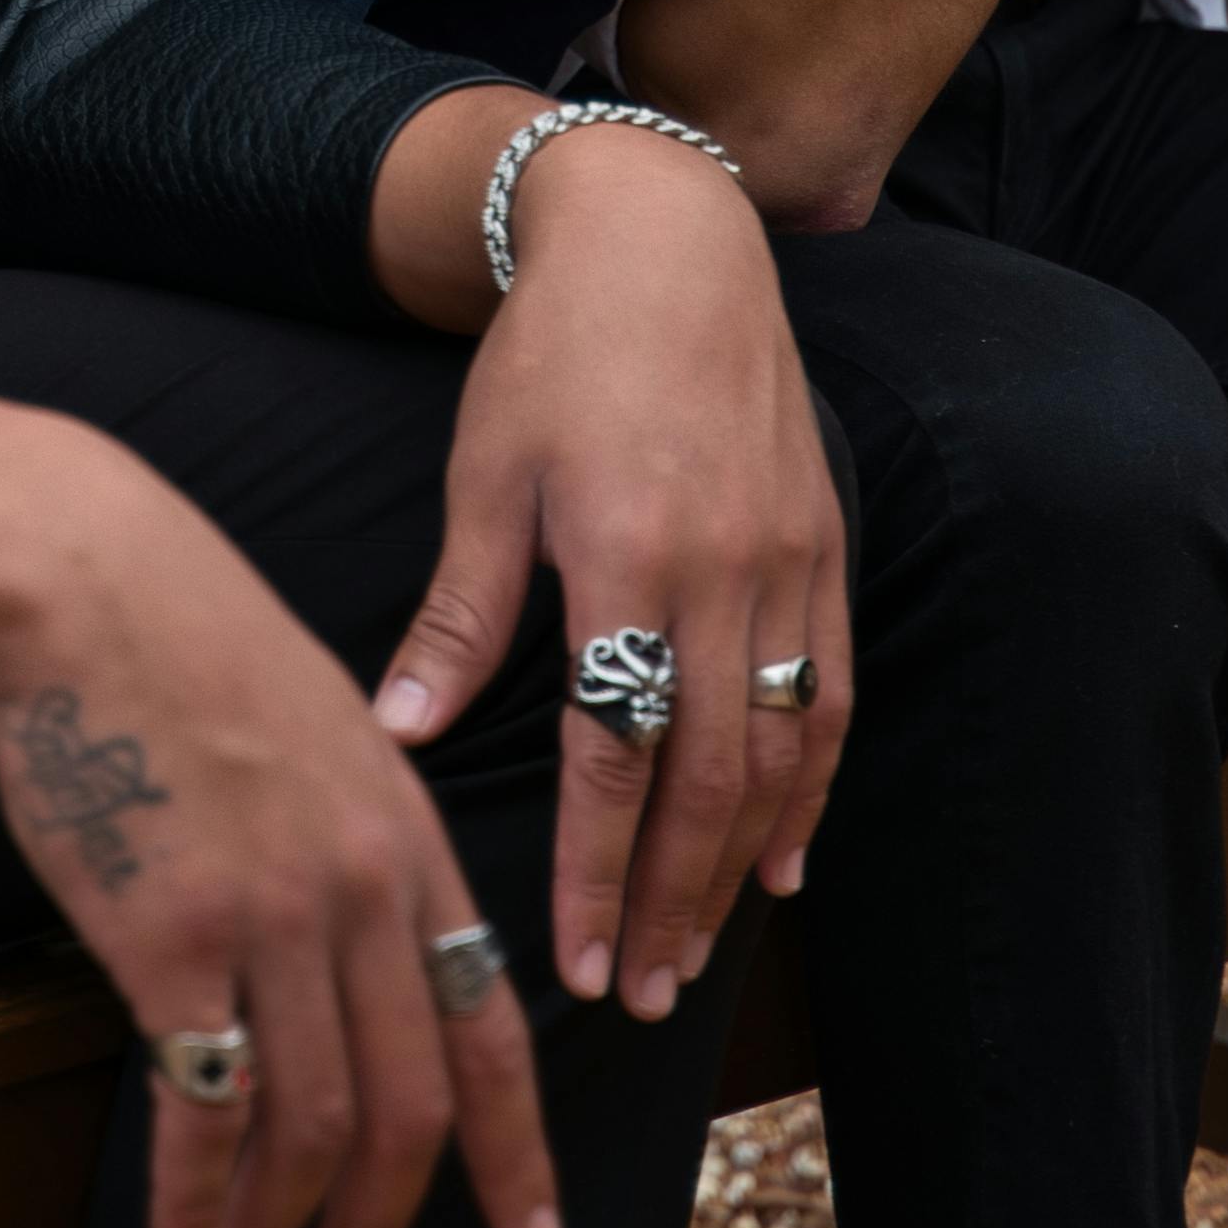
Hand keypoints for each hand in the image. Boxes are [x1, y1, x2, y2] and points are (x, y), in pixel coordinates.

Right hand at [0, 457, 565, 1227]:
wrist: (88, 583)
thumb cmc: (191, 647)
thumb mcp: (329, 729)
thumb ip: (361, 843)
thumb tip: (361, 950)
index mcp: (408, 840)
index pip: (489, 1026)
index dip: (514, 1150)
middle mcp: (360, 890)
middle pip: (407, 1105)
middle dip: (383, 1227)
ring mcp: (271, 916)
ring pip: (310, 1125)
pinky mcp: (171, 935)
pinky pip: (202, 1107)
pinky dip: (196, 1200)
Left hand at [369, 122, 848, 1025]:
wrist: (663, 233)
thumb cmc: (553, 352)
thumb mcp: (485, 476)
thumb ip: (458, 618)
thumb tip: (399, 738)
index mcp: (625, 560)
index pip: (615, 758)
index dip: (595, 872)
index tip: (573, 964)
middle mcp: (721, 572)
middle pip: (707, 781)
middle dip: (669, 902)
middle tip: (635, 994)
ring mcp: (786, 559)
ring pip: (777, 753)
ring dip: (739, 866)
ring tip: (695, 950)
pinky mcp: (822, 540)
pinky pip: (828, 689)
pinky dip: (814, 784)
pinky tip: (788, 857)